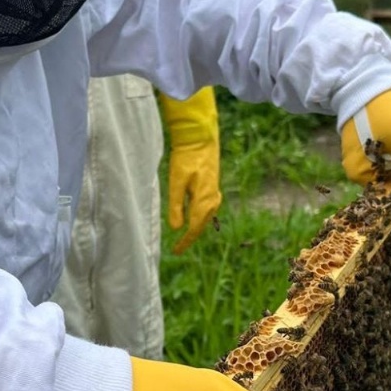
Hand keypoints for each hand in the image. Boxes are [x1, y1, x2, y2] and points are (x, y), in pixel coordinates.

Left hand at [160, 88, 221, 253]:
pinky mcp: (213, 188)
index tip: (176, 251)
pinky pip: (207, 209)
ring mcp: (214, 194)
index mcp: (204, 201)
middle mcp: (212, 200)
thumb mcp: (176, 182)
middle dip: (190, 237)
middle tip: (178, 249)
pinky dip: (200, 218)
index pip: (194, 228)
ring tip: (185, 238)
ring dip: (196, 228)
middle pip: (201, 225)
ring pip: (205, 218)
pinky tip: (194, 218)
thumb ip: (176, 206)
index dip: (185, 241)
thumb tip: (177, 229)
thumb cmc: (186, 159)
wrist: (200, 139)